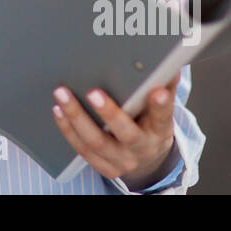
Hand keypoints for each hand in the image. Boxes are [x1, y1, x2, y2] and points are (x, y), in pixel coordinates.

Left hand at [51, 73, 179, 188]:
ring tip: (62, 94)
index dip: (160, 106)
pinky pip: (83, 150)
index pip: (163, 117)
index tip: (157, 91)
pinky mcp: (105, 167)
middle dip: (109, 113)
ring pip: (97, 142)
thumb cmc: (150, 123)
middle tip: (93, 92)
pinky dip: (68, 129)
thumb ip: (164, 84)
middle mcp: (143, 148)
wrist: (147, 158)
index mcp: (160, 130)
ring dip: (77, 117)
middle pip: (127, 134)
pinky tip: (58, 110)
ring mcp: (123, 160)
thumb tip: (171, 62)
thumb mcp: (160, 108)